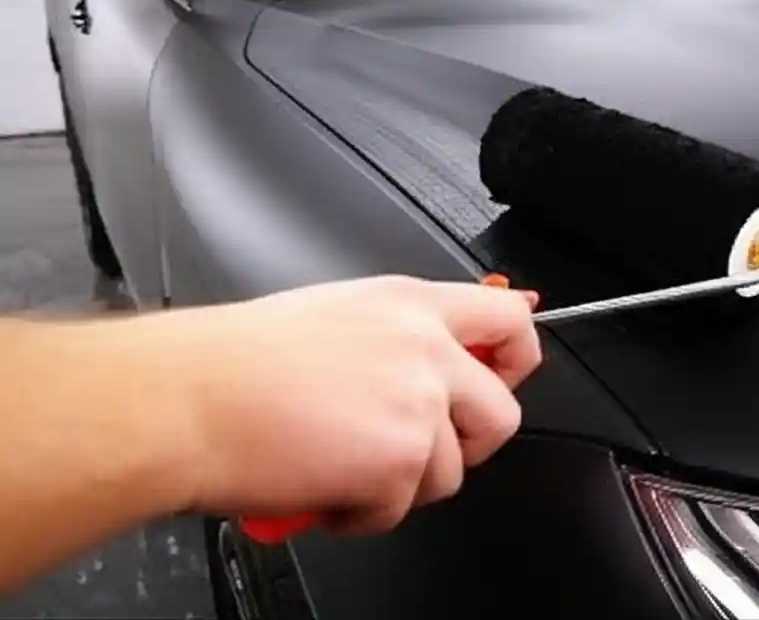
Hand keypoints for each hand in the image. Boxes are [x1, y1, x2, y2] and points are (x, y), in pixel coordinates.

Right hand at [171, 275, 541, 533]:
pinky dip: (360, 512)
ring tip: (340, 464)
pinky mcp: (400, 462)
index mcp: (410, 304)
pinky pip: (401, 509)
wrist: (185, 400)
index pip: (509, 321)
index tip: (503, 376)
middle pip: (503, 412)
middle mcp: (426, 350)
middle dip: (468, 444)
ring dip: (400, 483)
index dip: (516, 358)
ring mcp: (419, 407)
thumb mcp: (334, 316)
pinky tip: (320, 485)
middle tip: (418, 449)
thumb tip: (437, 356)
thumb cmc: (231, 362)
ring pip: (451, 472)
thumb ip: (398, 334)